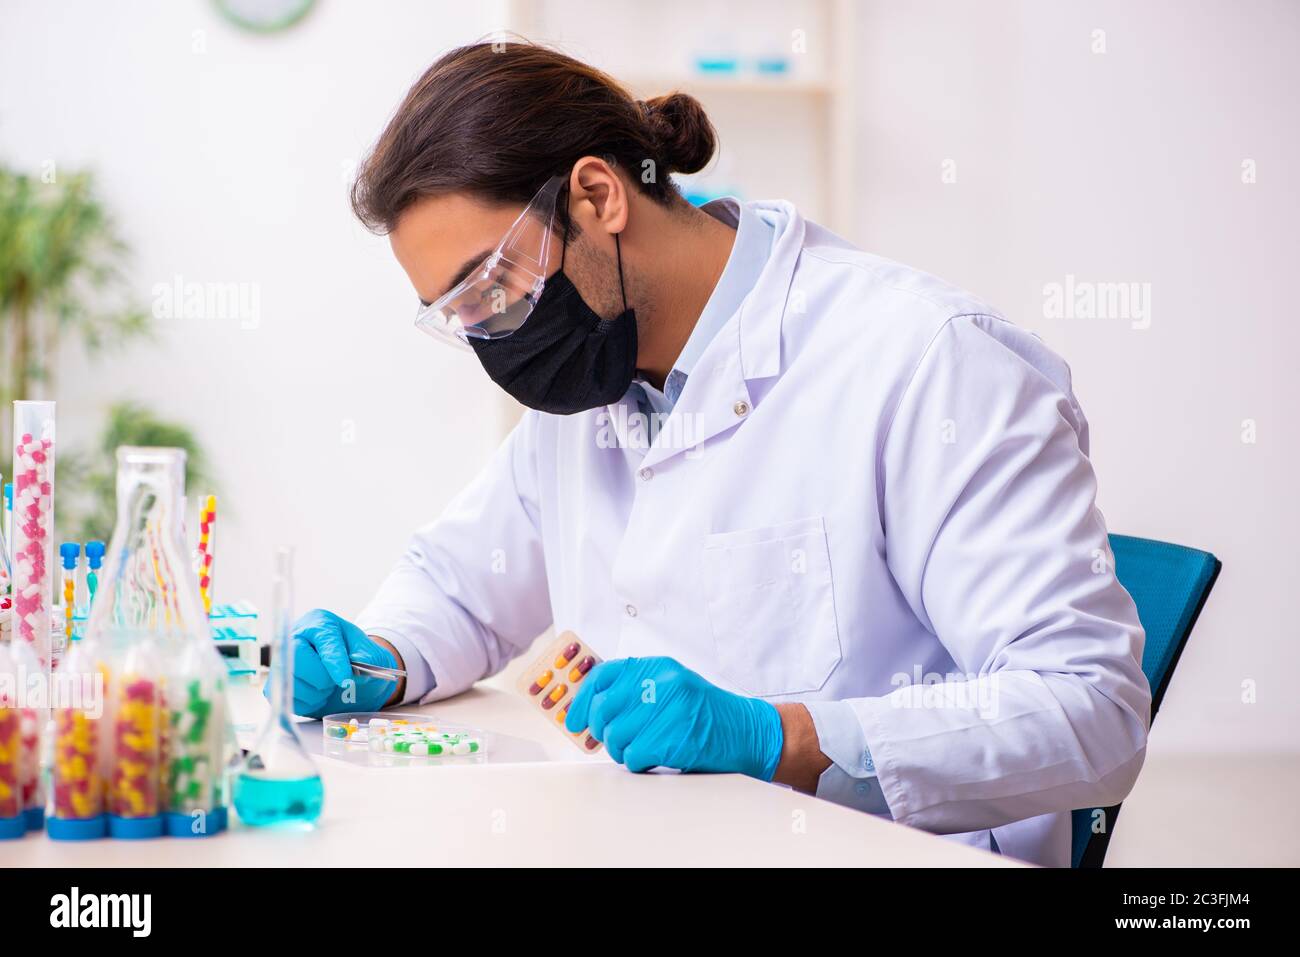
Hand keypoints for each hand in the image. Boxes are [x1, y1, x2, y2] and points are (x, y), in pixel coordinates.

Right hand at [272, 609, 398, 717]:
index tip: (344, 679)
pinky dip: (307, 703)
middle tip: (335, 682)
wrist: (348, 674)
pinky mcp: (276, 684)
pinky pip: (288, 699)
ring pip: (291, 681)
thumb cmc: (357, 659)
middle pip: (298, 657)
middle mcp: (296, 637)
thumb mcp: (372, 654)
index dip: (334, 662)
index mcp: (320, 623)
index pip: (324, 640)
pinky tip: (317, 694)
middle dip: (321, 677)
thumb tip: (354, 670)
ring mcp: (282, 660)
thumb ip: (367, 659)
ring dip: (316, 693)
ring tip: (327, 686)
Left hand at [565, 656, 783, 779]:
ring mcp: (669, 710)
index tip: (573, 720)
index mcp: (658, 667)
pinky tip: (655, 758)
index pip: (604, 675)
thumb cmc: (706, 714)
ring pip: (615, 736)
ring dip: (623, 750)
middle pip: (604, 709)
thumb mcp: (672, 687)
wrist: (748, 732)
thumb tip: (587, 708)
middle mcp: (662, 683)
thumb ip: (636, 690)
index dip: (582, 699)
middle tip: (613, 741)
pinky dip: (639, 763)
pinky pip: (633, 756)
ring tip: (643, 749)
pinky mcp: (674, 738)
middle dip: (603, 731)